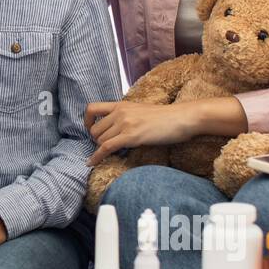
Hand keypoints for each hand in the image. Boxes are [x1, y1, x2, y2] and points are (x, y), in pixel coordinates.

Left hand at [84, 100, 206, 165]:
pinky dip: (97, 157)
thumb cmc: (165, 118)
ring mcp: (125, 123)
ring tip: (113, 153)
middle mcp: (120, 112)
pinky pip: (106, 148)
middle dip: (97, 141)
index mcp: (121, 104)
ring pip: (100, 140)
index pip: (91, 108)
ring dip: (102, 149)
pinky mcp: (131, 136)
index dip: (86, 122)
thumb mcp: (140, 111)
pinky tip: (92, 163)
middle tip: (107, 147)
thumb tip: (116, 129)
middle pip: (95, 130)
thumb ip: (126, 116)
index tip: (91, 131)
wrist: (182, 118)